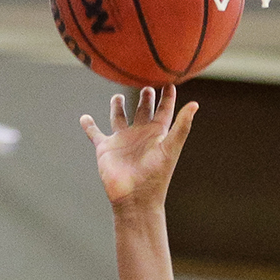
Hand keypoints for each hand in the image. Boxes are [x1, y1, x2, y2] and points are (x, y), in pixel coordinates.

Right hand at [80, 86, 196, 210]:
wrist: (135, 198)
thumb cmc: (156, 175)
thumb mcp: (170, 148)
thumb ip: (182, 126)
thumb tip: (195, 104)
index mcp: (157, 134)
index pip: (164, 110)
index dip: (168, 96)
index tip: (170, 81)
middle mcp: (140, 134)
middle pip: (143, 110)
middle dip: (145, 97)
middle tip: (146, 81)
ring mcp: (122, 140)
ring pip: (119, 118)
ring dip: (118, 107)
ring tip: (118, 96)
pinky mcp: (105, 148)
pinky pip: (95, 133)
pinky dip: (89, 125)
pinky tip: (85, 117)